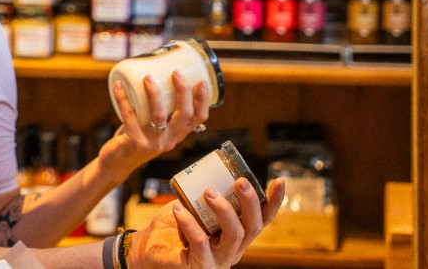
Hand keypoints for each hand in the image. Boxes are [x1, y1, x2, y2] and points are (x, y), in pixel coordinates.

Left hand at [105, 71, 210, 166]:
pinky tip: (119, 86)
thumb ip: (160, 110)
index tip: (201, 82)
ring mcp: (152, 143)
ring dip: (154, 94)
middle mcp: (169, 140)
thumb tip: (158, 75)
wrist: (118, 163)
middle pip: (184, 115)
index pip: (198, 119)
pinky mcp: (135, 142)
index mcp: (177, 134)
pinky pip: (130, 116)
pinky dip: (123, 99)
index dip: (203, 101)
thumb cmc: (137, 139)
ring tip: (148, 77)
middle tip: (176, 73)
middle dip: (183, 92)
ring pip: (159, 116)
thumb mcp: (155, 128)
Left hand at [127, 178, 285, 268]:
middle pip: (253, 227)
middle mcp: (233, 249)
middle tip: (239, 181)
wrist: (148, 246)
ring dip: (224, 210)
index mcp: (236, 234)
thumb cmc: (174, 226)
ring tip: (208, 192)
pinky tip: (179, 208)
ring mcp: (218, 261)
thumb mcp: (196, 207)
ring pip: (234, 235)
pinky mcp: (199, 266)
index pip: (262, 219)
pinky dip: (190, 223)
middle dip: (249, 202)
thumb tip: (215, 169)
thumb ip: (209, 195)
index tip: (279, 181)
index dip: (273, 202)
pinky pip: (201, 243)